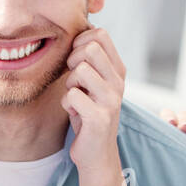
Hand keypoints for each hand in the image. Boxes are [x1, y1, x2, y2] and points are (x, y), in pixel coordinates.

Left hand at [63, 27, 126, 172]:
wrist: (97, 154)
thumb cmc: (88, 114)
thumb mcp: (92, 83)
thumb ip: (89, 61)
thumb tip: (76, 32)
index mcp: (118, 70)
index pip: (100, 34)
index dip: (80, 42)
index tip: (76, 61)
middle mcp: (118, 82)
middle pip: (89, 48)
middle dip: (72, 61)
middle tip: (73, 79)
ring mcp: (111, 100)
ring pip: (80, 70)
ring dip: (69, 84)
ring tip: (76, 97)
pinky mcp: (100, 117)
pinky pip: (72, 96)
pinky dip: (67, 104)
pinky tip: (75, 113)